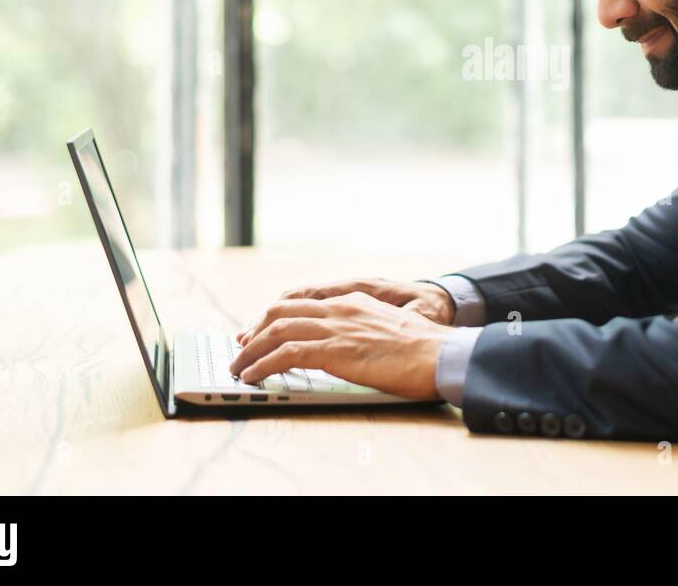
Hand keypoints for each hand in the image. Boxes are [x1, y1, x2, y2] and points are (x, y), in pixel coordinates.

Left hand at [236, 277, 454, 346]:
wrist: (439, 353)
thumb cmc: (423, 349)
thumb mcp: (389, 329)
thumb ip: (363, 331)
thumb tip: (349, 347)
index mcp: (353, 302)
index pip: (301, 302)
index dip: (274, 317)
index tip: (259, 332)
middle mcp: (340, 308)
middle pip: (281, 311)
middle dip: (255, 330)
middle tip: (241, 348)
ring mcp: (336, 327)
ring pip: (276, 330)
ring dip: (250, 350)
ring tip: (238, 367)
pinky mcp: (334, 349)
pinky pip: (286, 353)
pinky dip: (263, 363)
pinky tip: (253, 375)